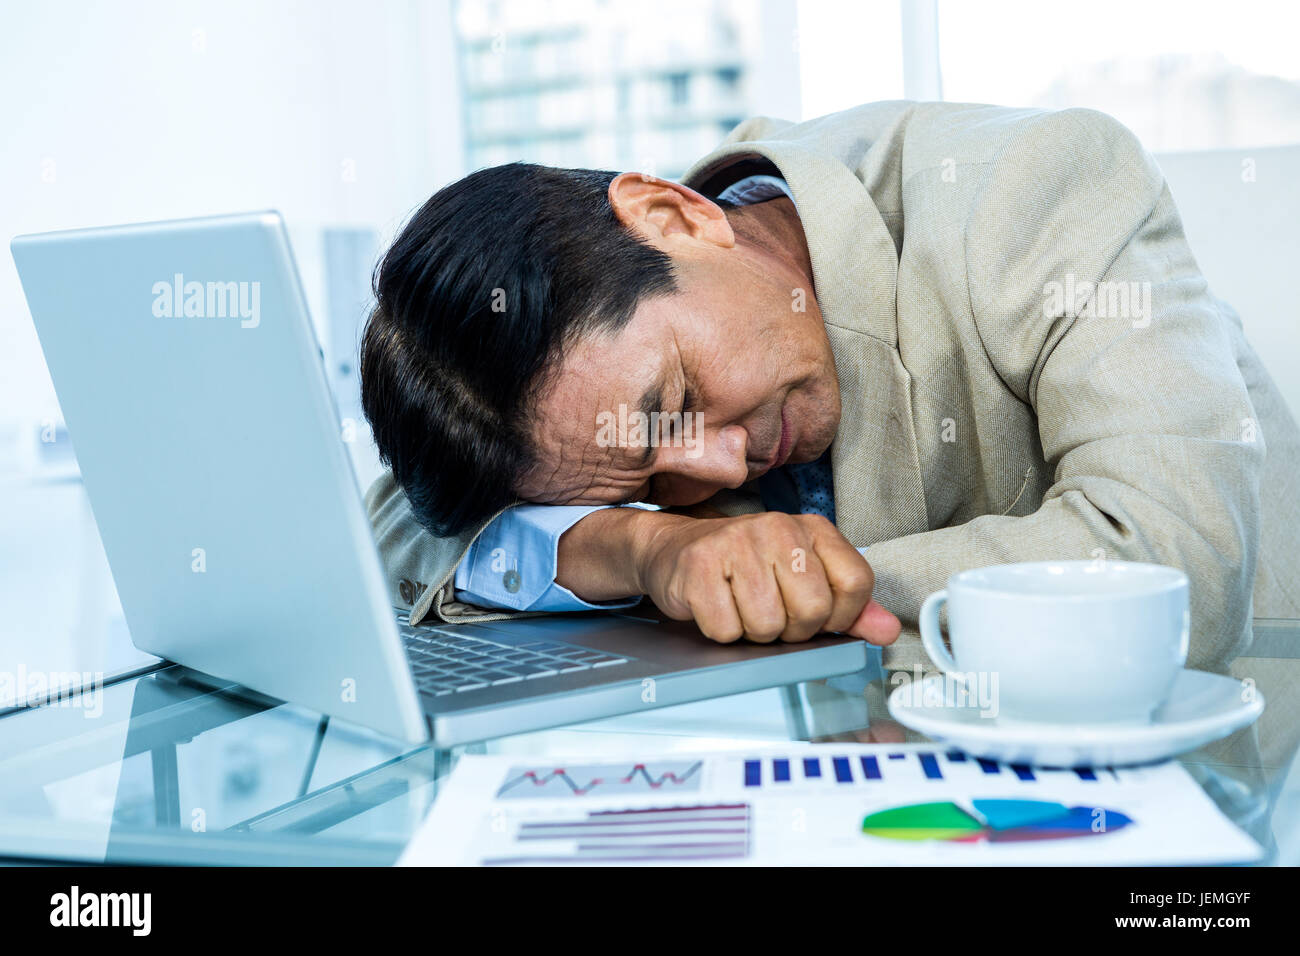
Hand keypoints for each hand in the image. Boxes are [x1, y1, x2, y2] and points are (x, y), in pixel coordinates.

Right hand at [631, 512, 900, 644]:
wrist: (676, 550)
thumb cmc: (747, 568)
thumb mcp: (805, 578)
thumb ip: (851, 607)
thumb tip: (888, 631)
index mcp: (812, 529)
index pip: (856, 583)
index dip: (841, 617)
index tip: (819, 617)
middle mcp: (778, 527)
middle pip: (813, 611)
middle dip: (793, 630)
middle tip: (774, 615)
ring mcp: (736, 543)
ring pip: (768, 626)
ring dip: (754, 633)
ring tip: (742, 608)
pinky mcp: (699, 566)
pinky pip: (727, 630)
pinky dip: (722, 631)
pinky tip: (717, 606)